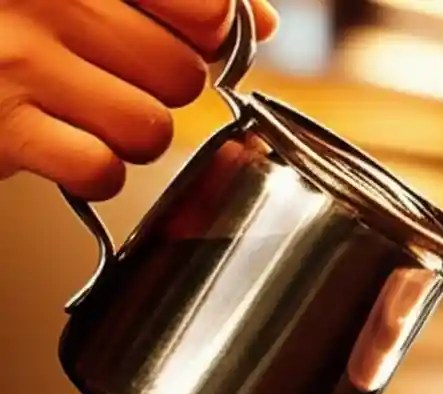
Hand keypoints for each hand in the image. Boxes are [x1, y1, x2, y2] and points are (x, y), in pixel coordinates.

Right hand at [0, 0, 278, 199]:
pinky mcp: (1, 126)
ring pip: (153, 128)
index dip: (209, 34)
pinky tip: (63, 142)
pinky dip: (94, 170)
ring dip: (132, 132)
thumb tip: (260, 22)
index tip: (186, 37)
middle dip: (163, 87)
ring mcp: (18, 61)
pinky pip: (103, 171)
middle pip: (184, 75)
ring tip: (85, 107)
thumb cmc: (6, 13)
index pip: (208, 9)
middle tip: (114, 74)